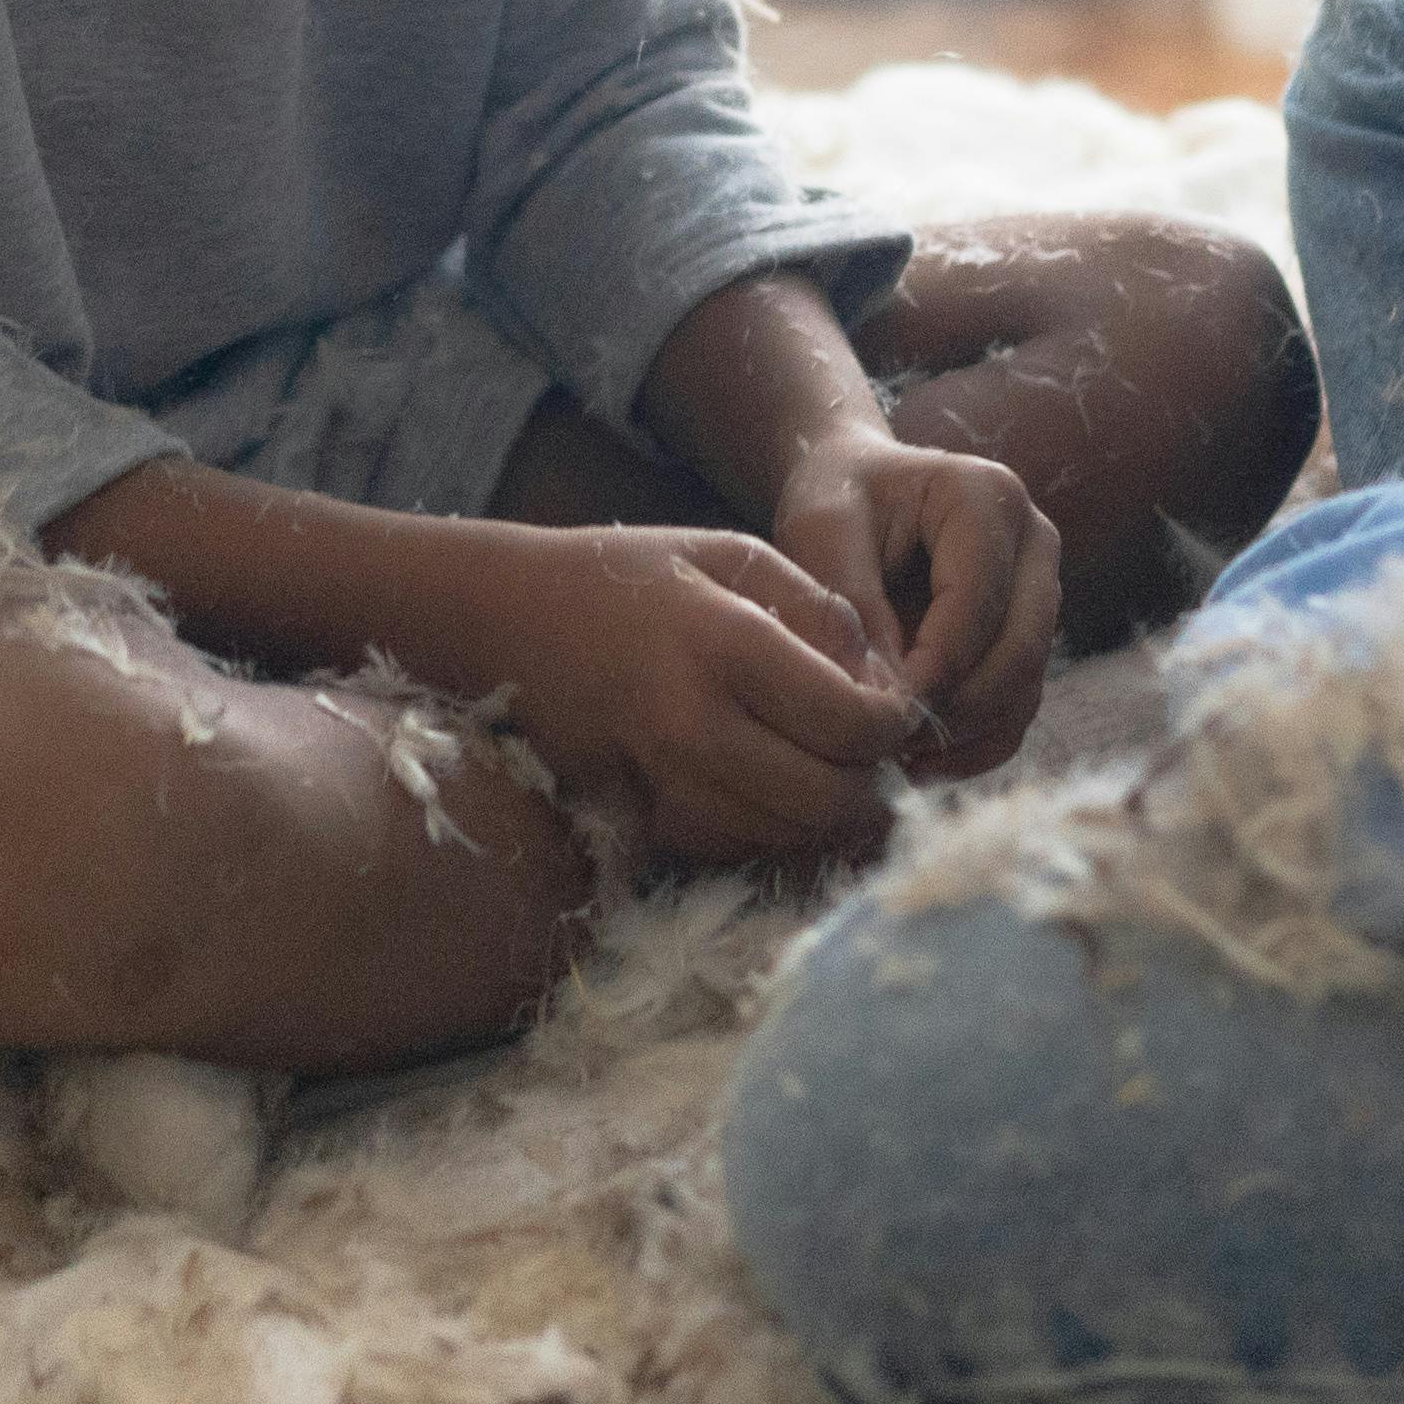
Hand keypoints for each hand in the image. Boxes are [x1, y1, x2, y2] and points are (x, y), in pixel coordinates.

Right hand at [445, 521, 922, 867]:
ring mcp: (658, 783)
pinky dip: (769, 832)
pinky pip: (731, 848)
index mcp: (725, 645)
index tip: (898, 711)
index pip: (850, 722)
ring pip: (784, 836)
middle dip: (873, 788)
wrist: (506, 621)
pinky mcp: (635, 821)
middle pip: (826, 800)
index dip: (894, 725)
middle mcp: (692, 725)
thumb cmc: (627, 577)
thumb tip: (886, 682)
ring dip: (825, 818)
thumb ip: (820, 609)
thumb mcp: (730, 555)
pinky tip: (774, 791)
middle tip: (882, 762)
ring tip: (835, 775)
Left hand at [770, 429, 1064, 783]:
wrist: (858, 492)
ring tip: (892, 754)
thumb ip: (850, 602)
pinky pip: (1018, 710)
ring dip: (964, 734)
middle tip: (885, 743)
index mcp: (988, 497)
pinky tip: (916, 763)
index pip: (978, 600)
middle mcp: (1035, 543)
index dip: (933, 666)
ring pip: (1025, 689)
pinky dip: (974, 747)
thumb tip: (882, 695)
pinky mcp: (1029, 639)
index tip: (877, 711)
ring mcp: (1041, 594)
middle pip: (1019, 651)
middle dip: (954, 709)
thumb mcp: (821, 529)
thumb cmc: (836, 500)